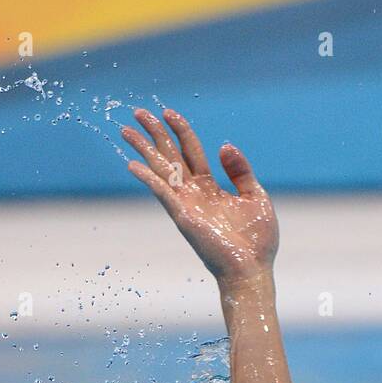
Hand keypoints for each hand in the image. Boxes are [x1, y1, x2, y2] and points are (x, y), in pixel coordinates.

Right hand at [122, 107, 278, 285]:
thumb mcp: (255, 197)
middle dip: (154, 133)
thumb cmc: (256, 240)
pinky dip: (149, 179)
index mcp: (211, 187)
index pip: (191, 151)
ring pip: (161, 169)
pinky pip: (163, 193)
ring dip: (143, 150)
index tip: (167, 112)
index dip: (180, 130)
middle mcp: (194, 193)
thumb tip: (223, 146)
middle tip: (137, 112)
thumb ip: (240, 171)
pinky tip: (132, 165)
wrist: (251, 270)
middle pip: (170, 155)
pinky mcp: (183, 217)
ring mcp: (186, 205)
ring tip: (125, 130)